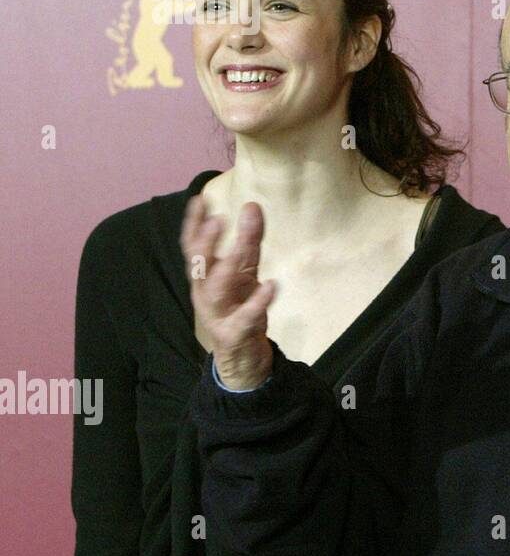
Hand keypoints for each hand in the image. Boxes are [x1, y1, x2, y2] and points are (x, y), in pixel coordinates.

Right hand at [180, 196, 275, 390]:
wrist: (241, 356)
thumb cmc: (239, 306)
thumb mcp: (245, 271)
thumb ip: (248, 240)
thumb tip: (252, 205)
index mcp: (204, 276)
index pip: (192, 247)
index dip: (194, 224)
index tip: (200, 199)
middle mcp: (204, 293)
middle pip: (199, 266)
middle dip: (205, 244)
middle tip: (217, 220)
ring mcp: (217, 314)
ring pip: (216, 291)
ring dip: (226, 269)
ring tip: (241, 251)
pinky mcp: (234, 333)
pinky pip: (244, 317)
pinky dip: (257, 302)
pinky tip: (271, 285)